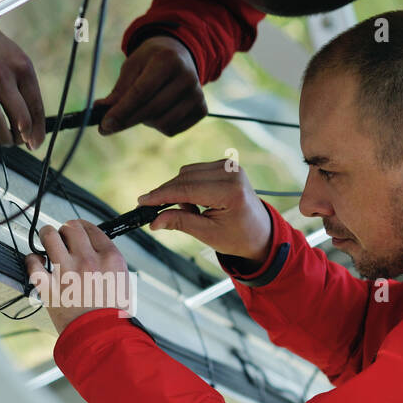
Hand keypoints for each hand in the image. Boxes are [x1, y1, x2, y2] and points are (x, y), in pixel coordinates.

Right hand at [0, 29, 45, 147]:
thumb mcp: (18, 61)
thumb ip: (25, 87)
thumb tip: (31, 122)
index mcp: (22, 70)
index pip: (36, 108)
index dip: (37, 131)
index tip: (35, 143)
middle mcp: (4, 77)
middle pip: (20, 120)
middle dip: (22, 138)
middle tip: (19, 142)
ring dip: (2, 138)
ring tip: (3, 140)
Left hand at [24, 220, 132, 333]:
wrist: (102, 337)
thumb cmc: (113, 315)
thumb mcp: (121, 281)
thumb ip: (109, 263)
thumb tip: (95, 250)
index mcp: (109, 257)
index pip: (91, 228)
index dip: (81, 227)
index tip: (77, 231)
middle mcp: (88, 259)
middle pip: (70, 227)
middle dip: (64, 230)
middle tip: (62, 238)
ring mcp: (66, 271)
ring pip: (49, 235)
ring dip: (47, 236)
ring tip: (47, 243)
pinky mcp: (49, 286)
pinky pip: (32, 262)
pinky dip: (32, 260)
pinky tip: (36, 262)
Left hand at [98, 36, 205, 135]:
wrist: (180, 55)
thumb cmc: (150, 61)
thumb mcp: (132, 66)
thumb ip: (118, 90)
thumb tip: (100, 110)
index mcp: (168, 60)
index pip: (141, 92)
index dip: (121, 111)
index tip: (104, 125)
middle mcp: (187, 77)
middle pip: (151, 110)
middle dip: (126, 121)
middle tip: (107, 128)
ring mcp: (197, 94)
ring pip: (162, 123)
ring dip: (144, 122)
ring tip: (141, 108)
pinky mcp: (202, 109)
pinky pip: (172, 129)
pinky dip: (158, 126)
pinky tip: (157, 112)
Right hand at [139, 160, 271, 263]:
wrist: (260, 232)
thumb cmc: (238, 236)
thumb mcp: (208, 234)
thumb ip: (180, 223)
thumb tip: (154, 221)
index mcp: (230, 191)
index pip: (186, 189)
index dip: (161, 195)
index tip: (143, 202)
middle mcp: (231, 173)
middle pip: (185, 177)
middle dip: (167, 194)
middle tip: (153, 211)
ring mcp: (229, 166)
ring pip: (187, 172)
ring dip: (179, 191)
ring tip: (191, 212)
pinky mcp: (225, 165)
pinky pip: (195, 171)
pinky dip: (188, 186)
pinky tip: (196, 202)